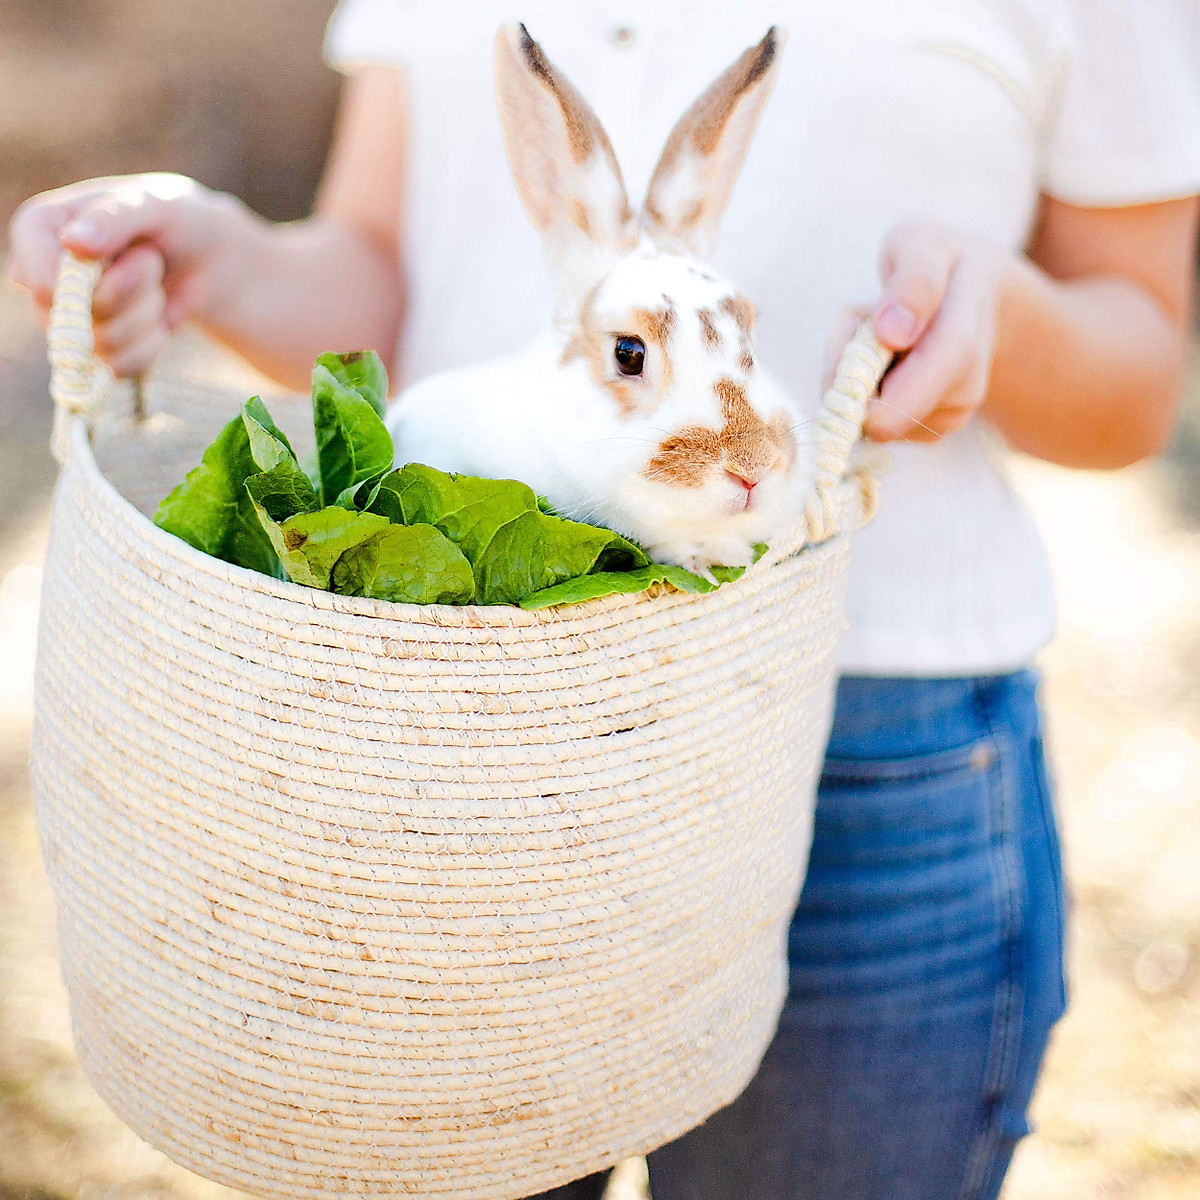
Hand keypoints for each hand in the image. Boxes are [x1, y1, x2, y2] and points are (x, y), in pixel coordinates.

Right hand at [6, 173, 249, 376]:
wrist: (206, 258)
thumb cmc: (175, 219)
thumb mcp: (154, 203)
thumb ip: (114, 219)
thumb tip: (73, 242)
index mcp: (41, 228)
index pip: (31, 271)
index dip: (64, 285)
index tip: (101, 265)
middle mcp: (46, 276)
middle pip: (71, 315)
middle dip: (128, 290)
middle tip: (151, 258)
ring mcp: (69, 318)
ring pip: (101, 342)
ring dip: (146, 314)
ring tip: (156, 284)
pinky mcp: (97, 349)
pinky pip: (119, 366)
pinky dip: (151, 344)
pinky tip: (159, 317)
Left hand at [857, 221, 1008, 442]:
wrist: (981, 295)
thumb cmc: (938, 263)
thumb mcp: (922, 244)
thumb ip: (912, 280)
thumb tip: (892, 331)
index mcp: (961, 338)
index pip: (915, 390)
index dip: (871, 395)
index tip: (843, 373)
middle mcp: (964, 387)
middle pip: (884, 420)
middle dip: (851, 380)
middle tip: (862, 330)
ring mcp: (952, 415)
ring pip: (874, 423)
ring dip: (860, 384)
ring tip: (887, 342)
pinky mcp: (932, 432)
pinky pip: (878, 429)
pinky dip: (872, 398)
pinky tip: (895, 366)